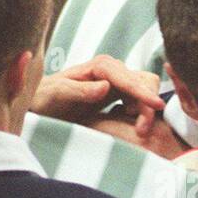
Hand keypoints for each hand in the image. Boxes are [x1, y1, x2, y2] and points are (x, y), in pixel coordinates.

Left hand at [31, 55, 163, 135]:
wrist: (40, 103)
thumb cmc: (44, 98)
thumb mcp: (56, 94)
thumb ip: (79, 90)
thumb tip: (106, 87)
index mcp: (100, 66)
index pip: (129, 78)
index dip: (143, 92)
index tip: (157, 106)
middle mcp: (112, 69)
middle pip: (144, 81)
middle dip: (148, 103)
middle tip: (142, 131)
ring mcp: (116, 81)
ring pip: (145, 90)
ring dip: (146, 109)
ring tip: (139, 131)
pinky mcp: (118, 93)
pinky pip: (139, 99)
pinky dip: (141, 111)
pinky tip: (133, 125)